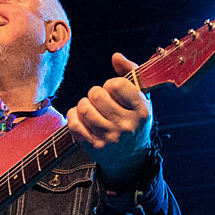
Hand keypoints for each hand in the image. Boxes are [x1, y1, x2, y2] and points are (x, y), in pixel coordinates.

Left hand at [67, 53, 152, 186]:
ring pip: (84, 108)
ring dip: (84, 104)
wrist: (130, 158)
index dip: (111, 84)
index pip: (116, 84)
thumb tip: (116, 56)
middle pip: (96, 94)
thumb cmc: (133, 120)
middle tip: (101, 101)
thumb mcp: (140, 97)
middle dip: (96, 94)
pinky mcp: (94, 147)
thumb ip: (130, 73)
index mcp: (141, 111)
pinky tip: (81, 117)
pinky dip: (74, 116)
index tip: (114, 92)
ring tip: (91, 108)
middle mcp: (127, 126)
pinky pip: (74, 124)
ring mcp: (110, 138)